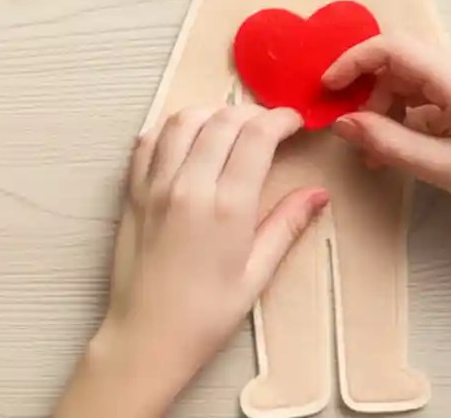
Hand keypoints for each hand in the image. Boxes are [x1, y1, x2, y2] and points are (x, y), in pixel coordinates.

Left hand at [57, 106, 326, 417]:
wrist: (145, 338)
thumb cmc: (205, 316)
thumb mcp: (256, 274)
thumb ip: (286, 225)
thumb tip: (318, 193)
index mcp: (226, 208)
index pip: (256, 135)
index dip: (280, 119)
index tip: (294, 123)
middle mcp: (189, 186)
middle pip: (222, 119)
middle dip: (252, 112)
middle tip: (269, 125)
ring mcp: (155, 186)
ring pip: (182, 120)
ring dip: (212, 112)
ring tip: (230, 126)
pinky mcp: (132, 192)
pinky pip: (148, 140)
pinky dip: (172, 127)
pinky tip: (188, 139)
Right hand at [323, 36, 450, 236]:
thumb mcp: (442, 167)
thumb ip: (387, 141)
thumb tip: (344, 123)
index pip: (392, 46)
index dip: (353, 62)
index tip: (328, 90)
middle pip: (403, 63)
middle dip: (372, 97)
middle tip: (358, 141)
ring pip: (419, 79)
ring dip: (393, 109)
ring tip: (382, 154)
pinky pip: (439, 91)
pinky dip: (417, 114)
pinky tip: (412, 148)